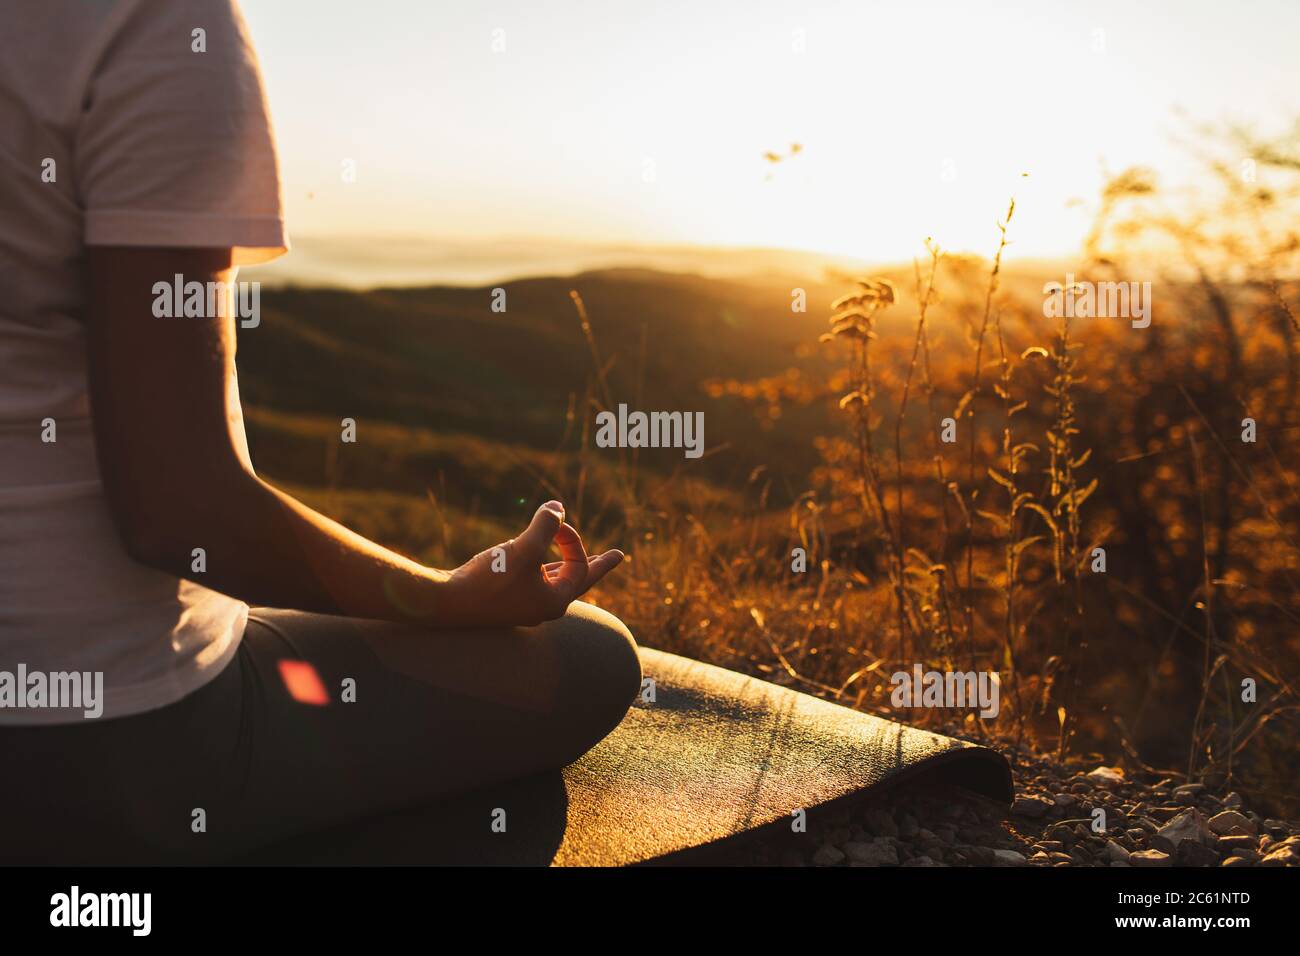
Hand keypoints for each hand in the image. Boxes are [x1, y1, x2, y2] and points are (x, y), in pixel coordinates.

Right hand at [436, 500, 623, 627]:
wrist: (443, 604)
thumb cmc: (487, 579)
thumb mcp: (524, 548)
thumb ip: (545, 526)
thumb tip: (558, 507)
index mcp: (555, 601)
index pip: (579, 567)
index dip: (571, 539)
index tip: (554, 523)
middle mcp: (542, 608)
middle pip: (576, 580)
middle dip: (595, 564)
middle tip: (617, 556)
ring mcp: (522, 606)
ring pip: (552, 580)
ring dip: (562, 562)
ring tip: (577, 557)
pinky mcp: (502, 601)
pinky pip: (530, 580)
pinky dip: (536, 564)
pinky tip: (531, 557)